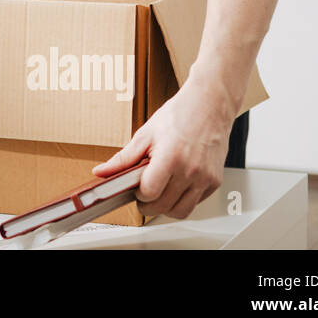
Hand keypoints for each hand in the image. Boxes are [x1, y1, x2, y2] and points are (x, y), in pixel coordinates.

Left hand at [91, 77, 234, 219]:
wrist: (209, 105)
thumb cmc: (179, 116)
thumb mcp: (145, 134)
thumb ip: (123, 158)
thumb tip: (101, 172)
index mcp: (171, 158)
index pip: (150, 193)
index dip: (138, 194)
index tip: (136, 188)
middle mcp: (191, 171)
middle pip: (164, 206)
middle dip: (148, 204)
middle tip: (143, 193)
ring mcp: (206, 178)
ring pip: (181, 212)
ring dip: (166, 208)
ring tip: (159, 193)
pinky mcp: (215, 181)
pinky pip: (196, 203)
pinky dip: (183, 200)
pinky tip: (176, 185)